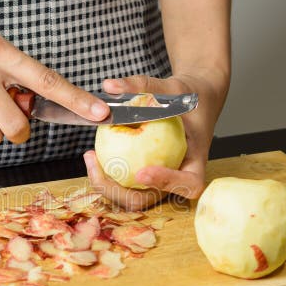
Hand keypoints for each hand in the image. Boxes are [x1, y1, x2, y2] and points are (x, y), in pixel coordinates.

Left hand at [83, 71, 227, 209]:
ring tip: (90, 158)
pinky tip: (92, 157)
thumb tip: (109, 85)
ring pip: (133, 198)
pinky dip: (107, 177)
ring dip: (107, 186)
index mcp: (194, 160)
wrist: (194, 104)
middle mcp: (177, 176)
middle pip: (150, 199)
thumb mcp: (169, 87)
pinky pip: (125, 186)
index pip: (189, 184)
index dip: (167, 183)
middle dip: (119, 191)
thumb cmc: (187, 97)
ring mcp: (160, 181)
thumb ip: (141, 86)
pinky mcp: (145, 179)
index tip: (142, 171)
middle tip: (97, 167)